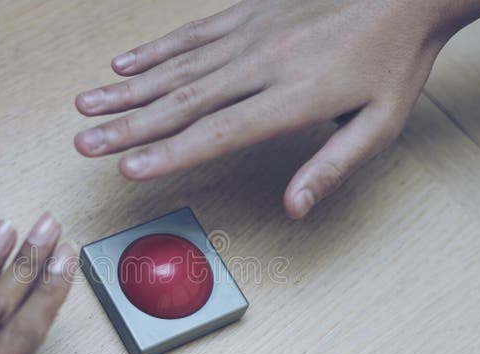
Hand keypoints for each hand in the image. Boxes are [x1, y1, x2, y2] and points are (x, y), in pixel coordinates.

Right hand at [75, 0, 479, 217]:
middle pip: (182, 101)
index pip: (218, 133)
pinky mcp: (248, 11)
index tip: (127, 168)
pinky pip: (192, 32)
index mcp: (294, 98)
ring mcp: (251, 33)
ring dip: (128, 89)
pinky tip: (124, 63)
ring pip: (176, 67)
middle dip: (127, 126)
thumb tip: (294, 208)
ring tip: (87, 105)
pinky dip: (155, 50)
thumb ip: (332, 167)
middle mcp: (262, 65)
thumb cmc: (395, 59)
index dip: (169, 153)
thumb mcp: (380, 124)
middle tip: (84, 142)